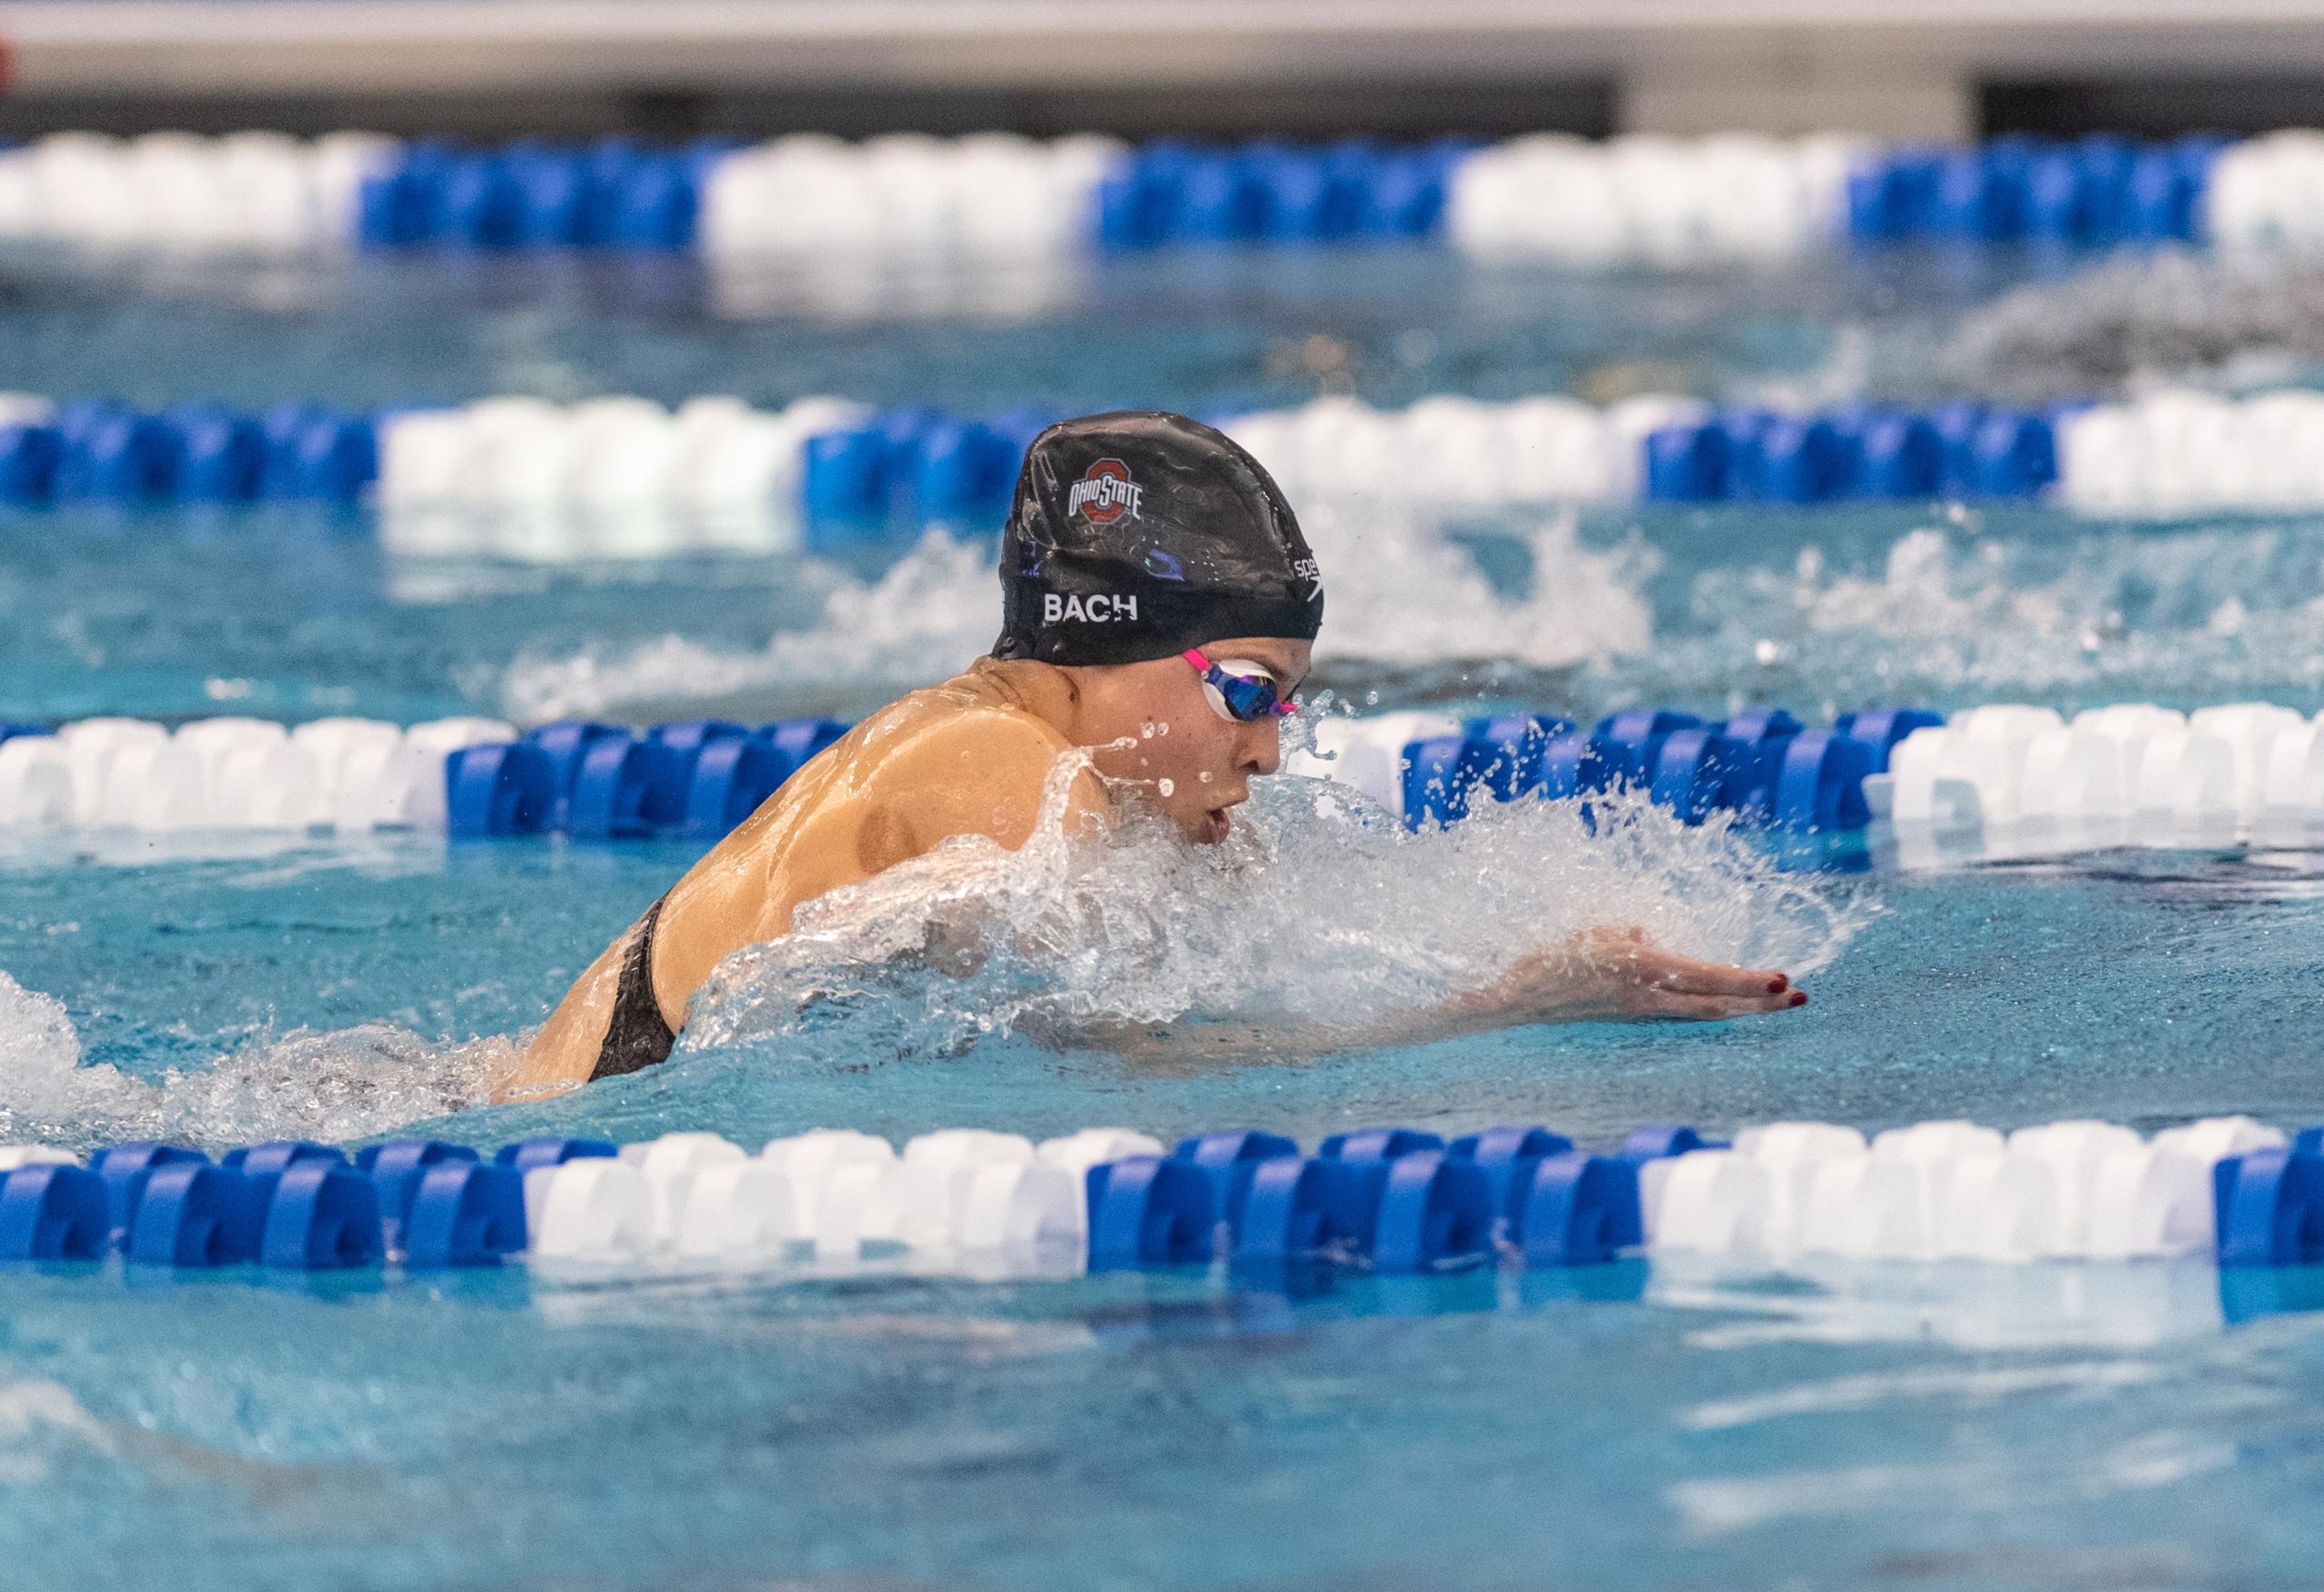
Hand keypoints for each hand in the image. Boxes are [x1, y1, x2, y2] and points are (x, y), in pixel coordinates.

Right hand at [1485, 925, 1807, 1025]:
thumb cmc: (1549, 957)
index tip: (1784, 977)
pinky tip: (1731, 1005)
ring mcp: (1642, 1012)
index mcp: (1639, 968)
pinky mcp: (1633, 1017)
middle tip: (1803, 997)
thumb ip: (1628, 934)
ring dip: (1744, 1008)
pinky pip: (1682, 1012)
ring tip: (1779, 1002)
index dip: (1748, 980)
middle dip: (1762, 1002)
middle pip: (1717, 1004)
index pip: (1707, 976)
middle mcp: (1646, 996)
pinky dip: (1713, 1008)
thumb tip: (1650, 938)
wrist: (1516, 999)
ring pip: (1704, 1013)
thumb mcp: (1592, 931)